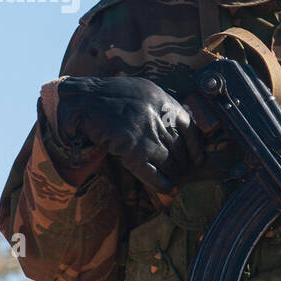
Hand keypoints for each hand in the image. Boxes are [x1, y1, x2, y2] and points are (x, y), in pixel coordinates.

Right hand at [54, 76, 203, 194]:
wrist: (82, 100)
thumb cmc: (108, 95)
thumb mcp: (142, 91)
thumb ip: (160, 105)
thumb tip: (175, 123)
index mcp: (163, 101)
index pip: (189, 127)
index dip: (195, 146)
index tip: (198, 157)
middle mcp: (158, 117)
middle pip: (180, 146)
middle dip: (184, 163)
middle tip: (186, 173)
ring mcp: (146, 134)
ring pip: (169, 161)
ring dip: (175, 174)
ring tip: (177, 180)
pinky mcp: (132, 150)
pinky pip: (152, 172)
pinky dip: (162, 183)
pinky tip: (168, 189)